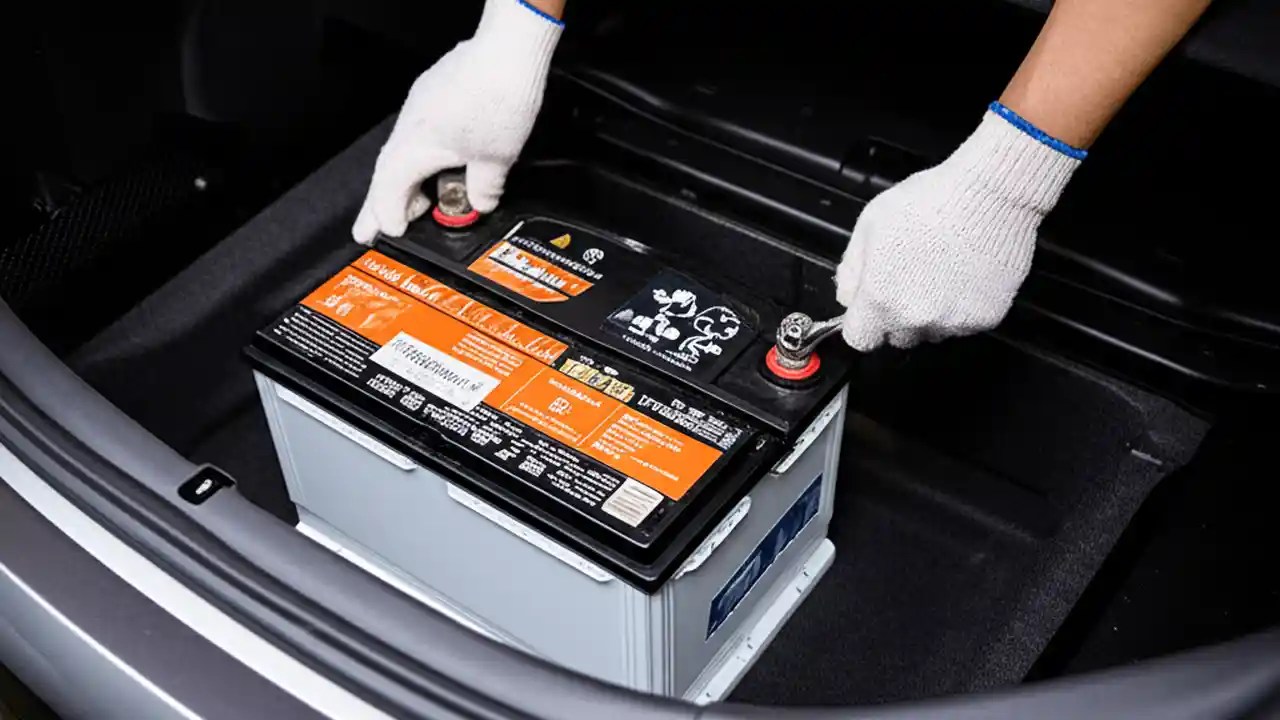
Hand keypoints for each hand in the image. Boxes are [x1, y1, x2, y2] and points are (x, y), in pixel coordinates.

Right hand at [352, 0, 561, 244]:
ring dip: (404, 180)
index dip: (388, 214)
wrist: (509, 49)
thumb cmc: (498, 96)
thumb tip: (480, 202)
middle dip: (378, 205)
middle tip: (367, 229)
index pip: (388, 190)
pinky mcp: (436, 93)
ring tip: (411, 203)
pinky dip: (421, 156)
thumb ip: (484, 188)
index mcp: (414, 146)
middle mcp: (410, 125)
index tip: (391, 232)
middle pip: (387, 173)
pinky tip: (437, 162)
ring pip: (403, 152)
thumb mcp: (496, 159)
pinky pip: (420, 134)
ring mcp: (421, 106)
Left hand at [835, 107, 1083, 350]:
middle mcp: (915, 318)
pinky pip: (964, 324)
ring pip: (932, 332)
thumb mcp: (870, 224)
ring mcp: (953, 322)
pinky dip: (962, 307)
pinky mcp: (985, 318)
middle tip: (911, 279)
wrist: (990, 194)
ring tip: (940, 273)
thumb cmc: (930, 202)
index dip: (864, 323)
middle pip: (898, 337)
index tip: (871, 309)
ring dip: (931, 313)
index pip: (860, 338)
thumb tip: (848, 296)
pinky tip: (964, 275)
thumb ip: (851, 268)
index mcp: (880, 299)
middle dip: (898, 315)